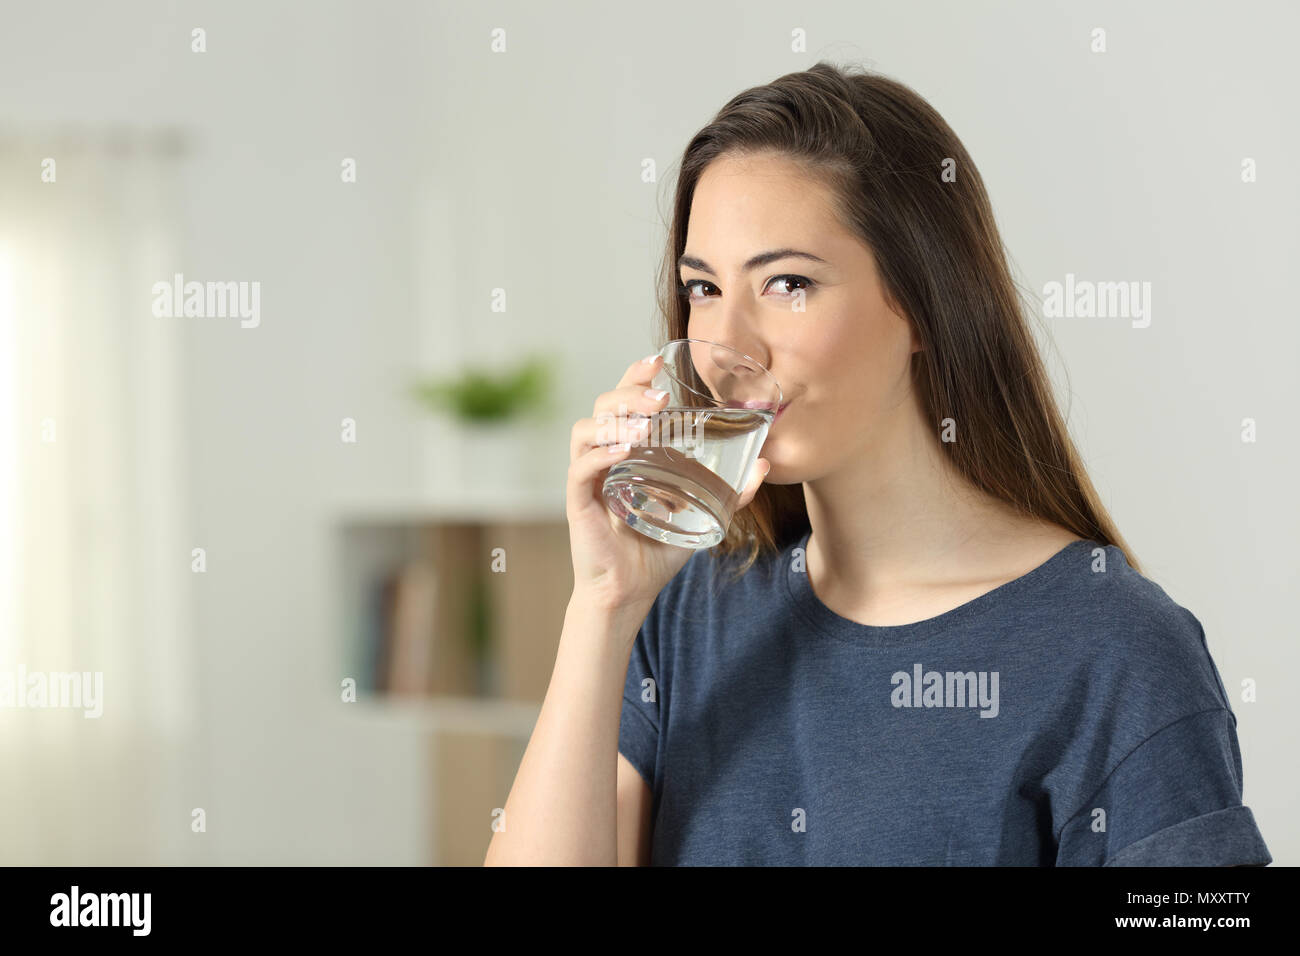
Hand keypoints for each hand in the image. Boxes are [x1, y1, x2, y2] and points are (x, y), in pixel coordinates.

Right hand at [566, 353, 769, 610]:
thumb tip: (765, 465)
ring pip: (586, 430)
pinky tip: (625, 449)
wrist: (630, 591)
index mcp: (626, 451)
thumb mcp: (701, 514)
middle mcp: (602, 457)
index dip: (635, 376)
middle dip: (629, 393)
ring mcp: (588, 478)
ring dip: (615, 420)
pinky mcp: (579, 502)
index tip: (657, 360)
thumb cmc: (657, 549)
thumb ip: (730, 491)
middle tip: (660, 398)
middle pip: (602, 406)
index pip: (624, 402)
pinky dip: (601, 453)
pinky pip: (581, 468)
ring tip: (645, 423)